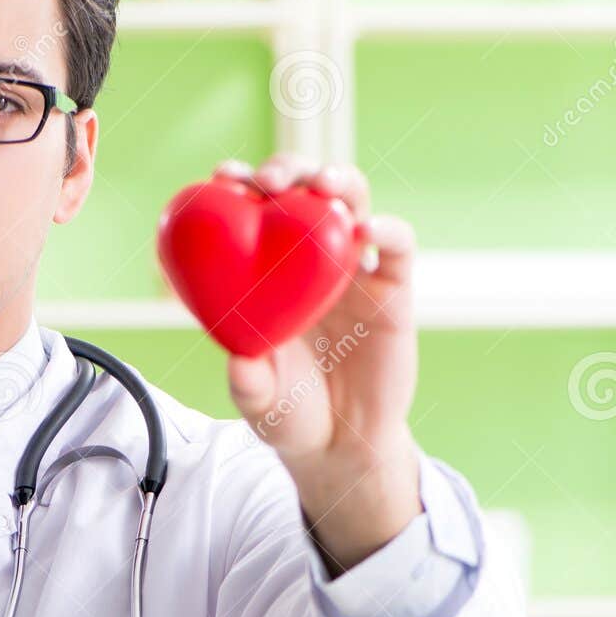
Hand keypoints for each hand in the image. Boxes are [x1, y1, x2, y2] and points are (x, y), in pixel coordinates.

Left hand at [215, 152, 422, 572]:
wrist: (342, 445)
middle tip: (271, 180)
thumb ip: (248, 382)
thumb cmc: (290, 414)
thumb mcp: (259, 401)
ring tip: (322, 184)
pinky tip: (367, 229)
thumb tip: (238, 362)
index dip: (241, 187)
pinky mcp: (394, 289)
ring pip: (353, 204)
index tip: (221, 175)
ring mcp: (354, 271)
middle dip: (288, 170)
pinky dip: (386, 230)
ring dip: (339, 181)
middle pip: (304, 192)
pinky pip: (396, 247)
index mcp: (269, 273)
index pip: (255, 215)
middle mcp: (311, 261)